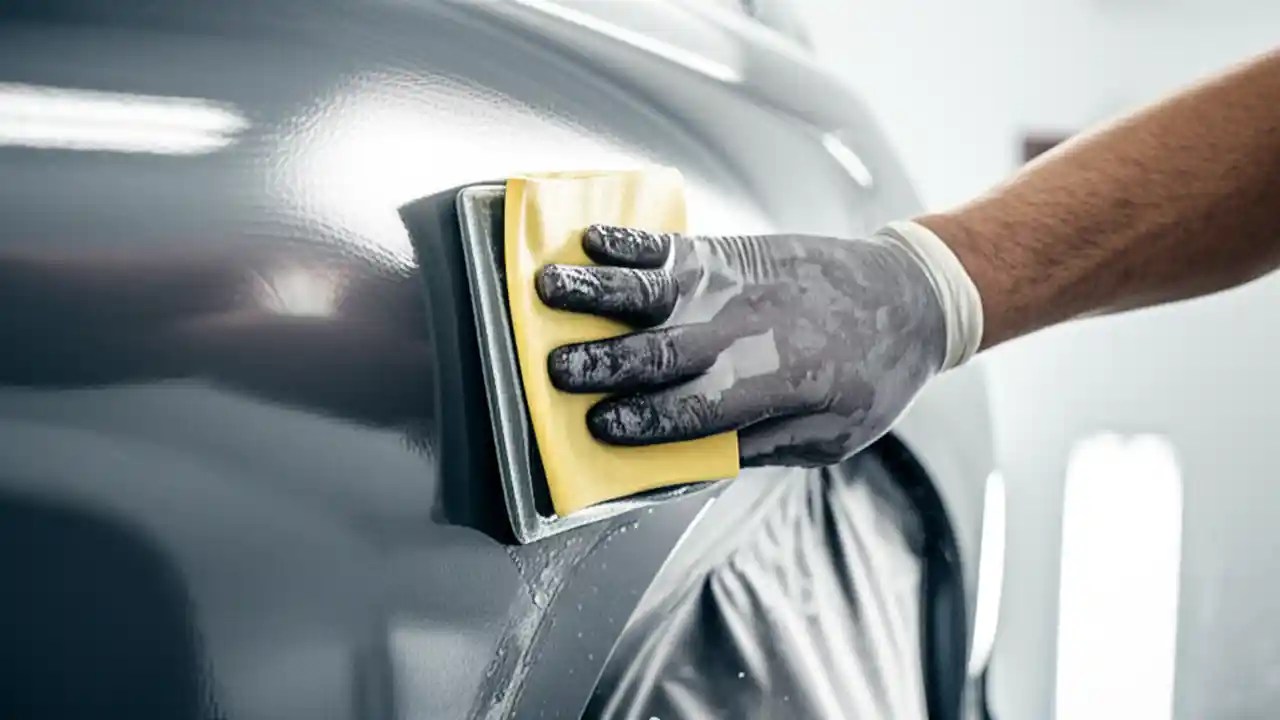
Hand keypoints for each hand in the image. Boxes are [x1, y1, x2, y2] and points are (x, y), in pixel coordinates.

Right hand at [535, 222, 977, 466]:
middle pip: (667, 350)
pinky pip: (674, 247)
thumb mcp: (830, 436)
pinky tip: (591, 241)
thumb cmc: (869, 378)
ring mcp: (739, 287)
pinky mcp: (734, 254)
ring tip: (545, 290)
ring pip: (658, 289)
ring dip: (599, 292)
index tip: (599, 428)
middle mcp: (752, 333)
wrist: (910, 295)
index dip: (648, 422)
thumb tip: (688, 462)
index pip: (699, 411)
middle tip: (554, 371)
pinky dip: (630, 243)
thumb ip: (759, 445)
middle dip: (608, 362)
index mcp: (781, 388)